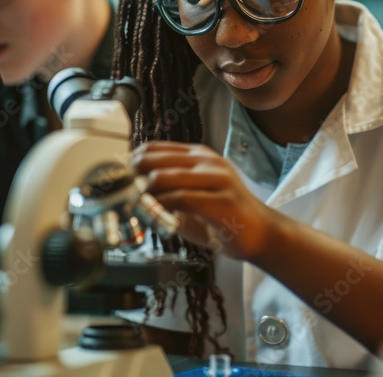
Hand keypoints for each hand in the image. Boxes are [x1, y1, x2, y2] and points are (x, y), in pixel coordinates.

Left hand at [132, 141, 279, 262]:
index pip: (154, 149)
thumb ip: (167, 193)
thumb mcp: (192, 197)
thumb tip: (133, 195)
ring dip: (145, 194)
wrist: (263, 234)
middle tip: (124, 196)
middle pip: (155, 159)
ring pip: (166, 177)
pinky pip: (182, 199)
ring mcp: (218, 180)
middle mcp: (208, 162)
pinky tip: (158, 218)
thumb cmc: (226, 217)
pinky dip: (164, 208)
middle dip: (134, 178)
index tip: (120, 180)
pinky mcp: (223, 202)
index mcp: (199, 156)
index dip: (132, 163)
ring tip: (138, 208)